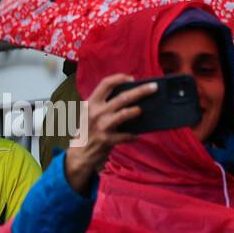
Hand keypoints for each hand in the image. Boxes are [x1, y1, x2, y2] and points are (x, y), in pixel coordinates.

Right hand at [63, 73, 155, 195]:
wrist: (79, 154)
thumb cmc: (89, 130)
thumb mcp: (91, 113)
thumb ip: (106, 104)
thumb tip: (133, 95)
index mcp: (91, 103)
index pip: (106, 84)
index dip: (120, 78)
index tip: (132, 78)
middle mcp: (96, 112)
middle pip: (122, 97)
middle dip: (141, 91)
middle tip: (154, 87)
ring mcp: (102, 126)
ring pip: (125, 113)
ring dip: (137, 111)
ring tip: (142, 111)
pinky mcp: (107, 140)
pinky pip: (127, 135)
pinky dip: (133, 135)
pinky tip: (137, 135)